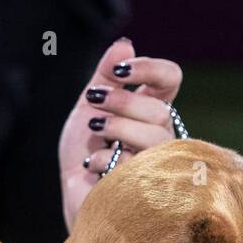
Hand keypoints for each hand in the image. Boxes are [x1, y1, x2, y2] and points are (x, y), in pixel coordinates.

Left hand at [58, 39, 183, 230]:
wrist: (73, 198)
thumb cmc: (84, 156)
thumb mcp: (88, 108)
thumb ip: (104, 77)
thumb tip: (124, 44)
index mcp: (149, 110)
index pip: (169, 79)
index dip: (150, 69)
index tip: (121, 71)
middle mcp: (161, 135)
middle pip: (160, 109)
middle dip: (122, 102)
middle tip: (94, 103)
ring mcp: (159, 163)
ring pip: (155, 135)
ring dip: (117, 128)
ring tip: (94, 133)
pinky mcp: (150, 188)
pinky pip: (135, 165)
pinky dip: (105, 161)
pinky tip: (93, 169)